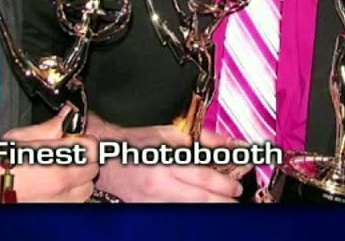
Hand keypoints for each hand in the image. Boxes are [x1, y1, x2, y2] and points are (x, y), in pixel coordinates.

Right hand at [0, 106, 98, 201]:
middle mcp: (64, 183)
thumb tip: (67, 114)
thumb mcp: (22, 136)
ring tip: (60, 168)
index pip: (93, 145)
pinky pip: (76, 200)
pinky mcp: (56, 209)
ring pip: (87, 185)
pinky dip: (72, 192)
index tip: (72, 137)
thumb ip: (50, 126)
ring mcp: (62, 200)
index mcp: (57, 160)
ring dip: (80, 175)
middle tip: (65, 151)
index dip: (83, 138)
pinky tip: (55, 184)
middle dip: (84, 156)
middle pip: (93, 166)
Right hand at [85, 115, 242, 201]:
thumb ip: (203, 138)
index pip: (203, 177)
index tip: (237, 186)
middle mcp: (160, 183)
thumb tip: (228, 143)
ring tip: (223, 206)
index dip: (224, 184)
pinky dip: (189, 211)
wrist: (108, 157)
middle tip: (236, 201)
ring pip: (188, 209)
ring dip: (208, 208)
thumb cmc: (138, 142)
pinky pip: (173, 211)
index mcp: (168, 162)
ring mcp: (152, 199)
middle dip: (222, 201)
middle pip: (199, 198)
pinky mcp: (146, 207)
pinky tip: (200, 208)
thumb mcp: (172, 132)